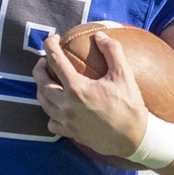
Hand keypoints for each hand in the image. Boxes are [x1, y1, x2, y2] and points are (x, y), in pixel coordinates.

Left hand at [34, 33, 149, 160]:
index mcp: (77, 88)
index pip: (55, 60)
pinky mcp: (70, 133)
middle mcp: (67, 105)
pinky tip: (57, 109)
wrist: (134, 138)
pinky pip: (51, 123)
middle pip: (41, 83)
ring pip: (43, 103)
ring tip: (46, 81)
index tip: (53, 39)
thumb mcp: (124, 74)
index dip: (50, 45)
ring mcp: (67, 121)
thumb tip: (100, 35)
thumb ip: (112, 50)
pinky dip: (50, 114)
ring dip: (41, 89)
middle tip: (43, 61)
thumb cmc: (130, 106)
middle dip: (39, 68)